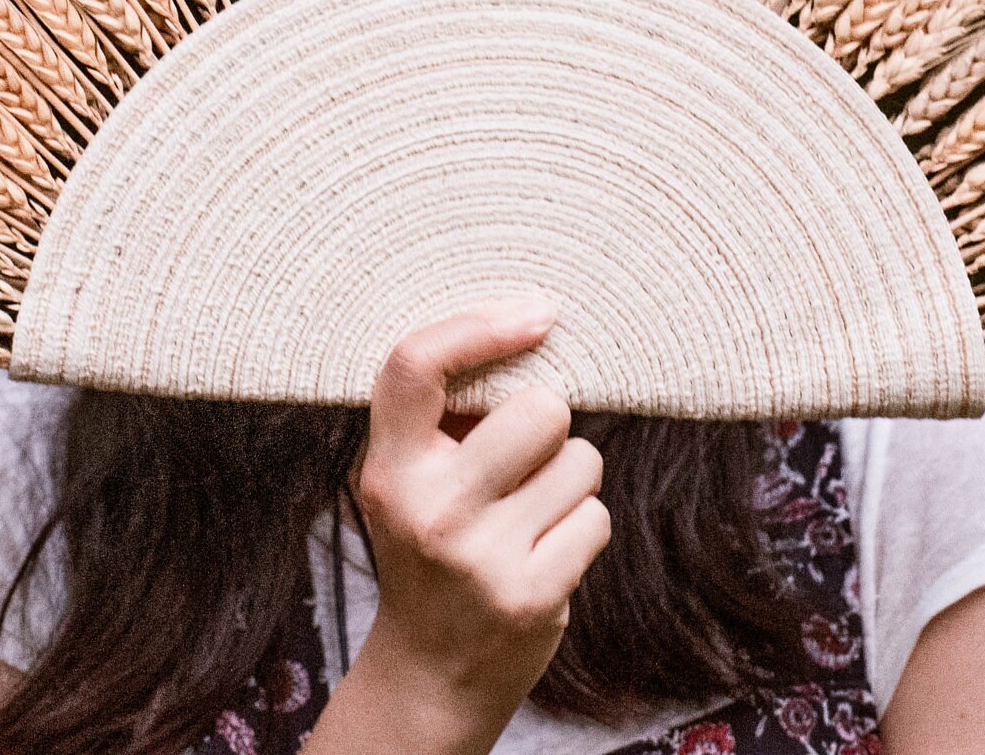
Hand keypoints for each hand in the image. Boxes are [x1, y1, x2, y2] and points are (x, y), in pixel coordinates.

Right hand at [307, 301, 609, 754]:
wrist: (431, 671)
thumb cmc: (432, 548)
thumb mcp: (409, 481)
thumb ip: (449, 418)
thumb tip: (532, 323)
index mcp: (389, 469)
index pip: (415, 365)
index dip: (478, 325)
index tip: (535, 313)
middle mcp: (430, 510)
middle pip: (539, 407)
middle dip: (547, 424)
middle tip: (522, 461)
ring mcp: (482, 557)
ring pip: (580, 460)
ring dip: (569, 480)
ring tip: (529, 515)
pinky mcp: (533, 595)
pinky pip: (595, 517)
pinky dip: (581, 529)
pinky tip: (544, 555)